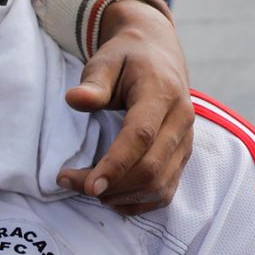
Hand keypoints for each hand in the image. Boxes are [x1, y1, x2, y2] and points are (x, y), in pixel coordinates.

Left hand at [58, 0, 192, 213]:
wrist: (158, 53)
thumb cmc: (126, 58)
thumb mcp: (105, 61)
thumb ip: (93, 82)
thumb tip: (75, 99)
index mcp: (162, 94)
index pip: (141, 137)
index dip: (115, 165)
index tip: (87, 185)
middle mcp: (181, 121)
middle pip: (151, 168)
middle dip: (110, 185)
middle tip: (69, 181)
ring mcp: (185, 141)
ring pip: (159, 185)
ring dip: (120, 196)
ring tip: (84, 187)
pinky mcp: (182, 155)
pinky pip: (166, 190)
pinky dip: (138, 201)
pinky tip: (110, 197)